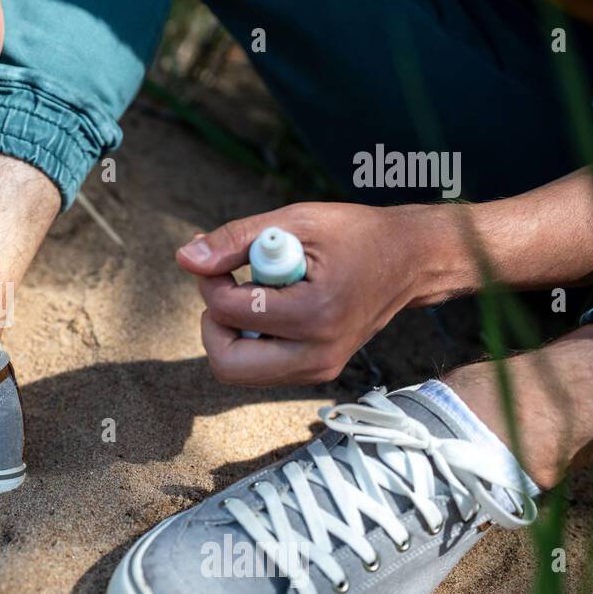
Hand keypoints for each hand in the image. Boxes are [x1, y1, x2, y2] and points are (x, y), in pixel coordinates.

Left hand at [177, 202, 432, 385]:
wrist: (409, 261)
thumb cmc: (354, 235)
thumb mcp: (294, 221)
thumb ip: (235, 239)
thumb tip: (184, 258)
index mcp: (315, 313)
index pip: (228, 311)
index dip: (211, 281)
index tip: (220, 260)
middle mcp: (318, 353)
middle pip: (226, 363)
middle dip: (213, 323)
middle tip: (228, 291)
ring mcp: (319, 369)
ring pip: (237, 371)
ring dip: (229, 333)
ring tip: (255, 297)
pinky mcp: (317, 372)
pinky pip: (258, 370)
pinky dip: (249, 341)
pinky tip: (270, 311)